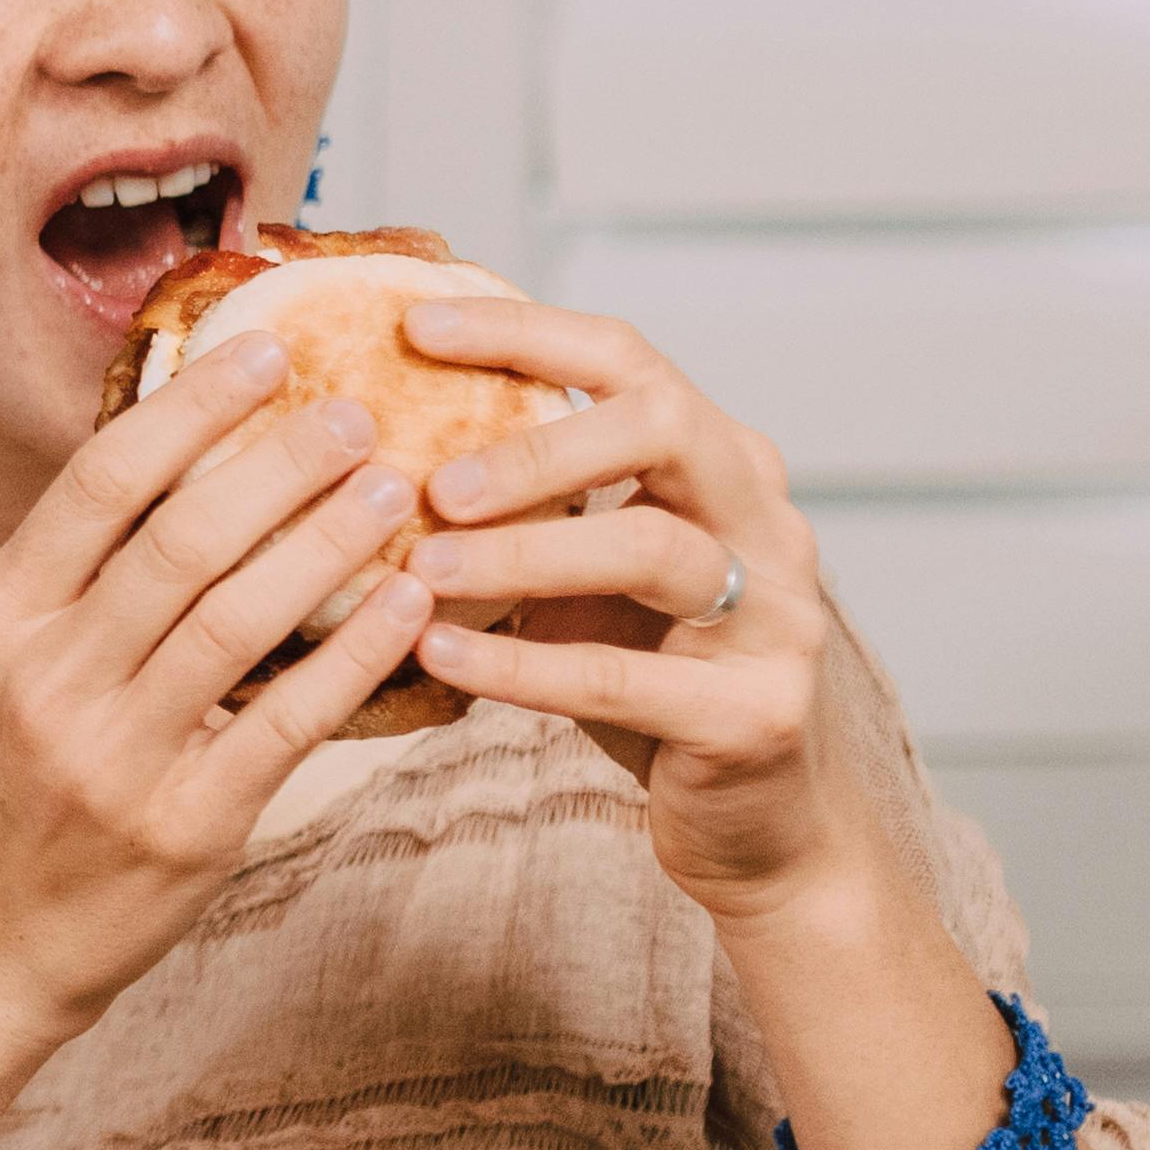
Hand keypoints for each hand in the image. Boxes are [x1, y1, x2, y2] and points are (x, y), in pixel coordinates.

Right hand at [0, 331, 435, 1052]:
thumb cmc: (2, 788)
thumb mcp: (0, 664)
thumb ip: (75, 574)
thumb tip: (182, 449)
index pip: (101, 481)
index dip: (190, 407)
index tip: (267, 351)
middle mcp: (47, 677)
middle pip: (181, 537)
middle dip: (279, 462)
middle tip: (357, 411)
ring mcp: (112, 757)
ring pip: (238, 619)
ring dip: (327, 543)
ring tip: (393, 489)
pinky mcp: (182, 828)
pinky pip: (284, 723)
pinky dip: (352, 657)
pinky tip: (408, 607)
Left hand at [393, 299, 876, 927]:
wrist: (758, 823)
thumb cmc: (651, 673)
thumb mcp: (590, 572)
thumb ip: (529, 506)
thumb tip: (373, 441)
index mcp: (722, 460)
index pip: (628, 359)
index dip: (524, 333)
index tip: (414, 326)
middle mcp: (764, 518)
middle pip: (663, 427)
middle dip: (542, 445)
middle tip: (436, 483)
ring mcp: (776, 613)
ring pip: (650, 548)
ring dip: (524, 553)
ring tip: (424, 570)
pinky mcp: (755, 712)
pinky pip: (624, 678)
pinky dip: (523, 665)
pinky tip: (441, 658)